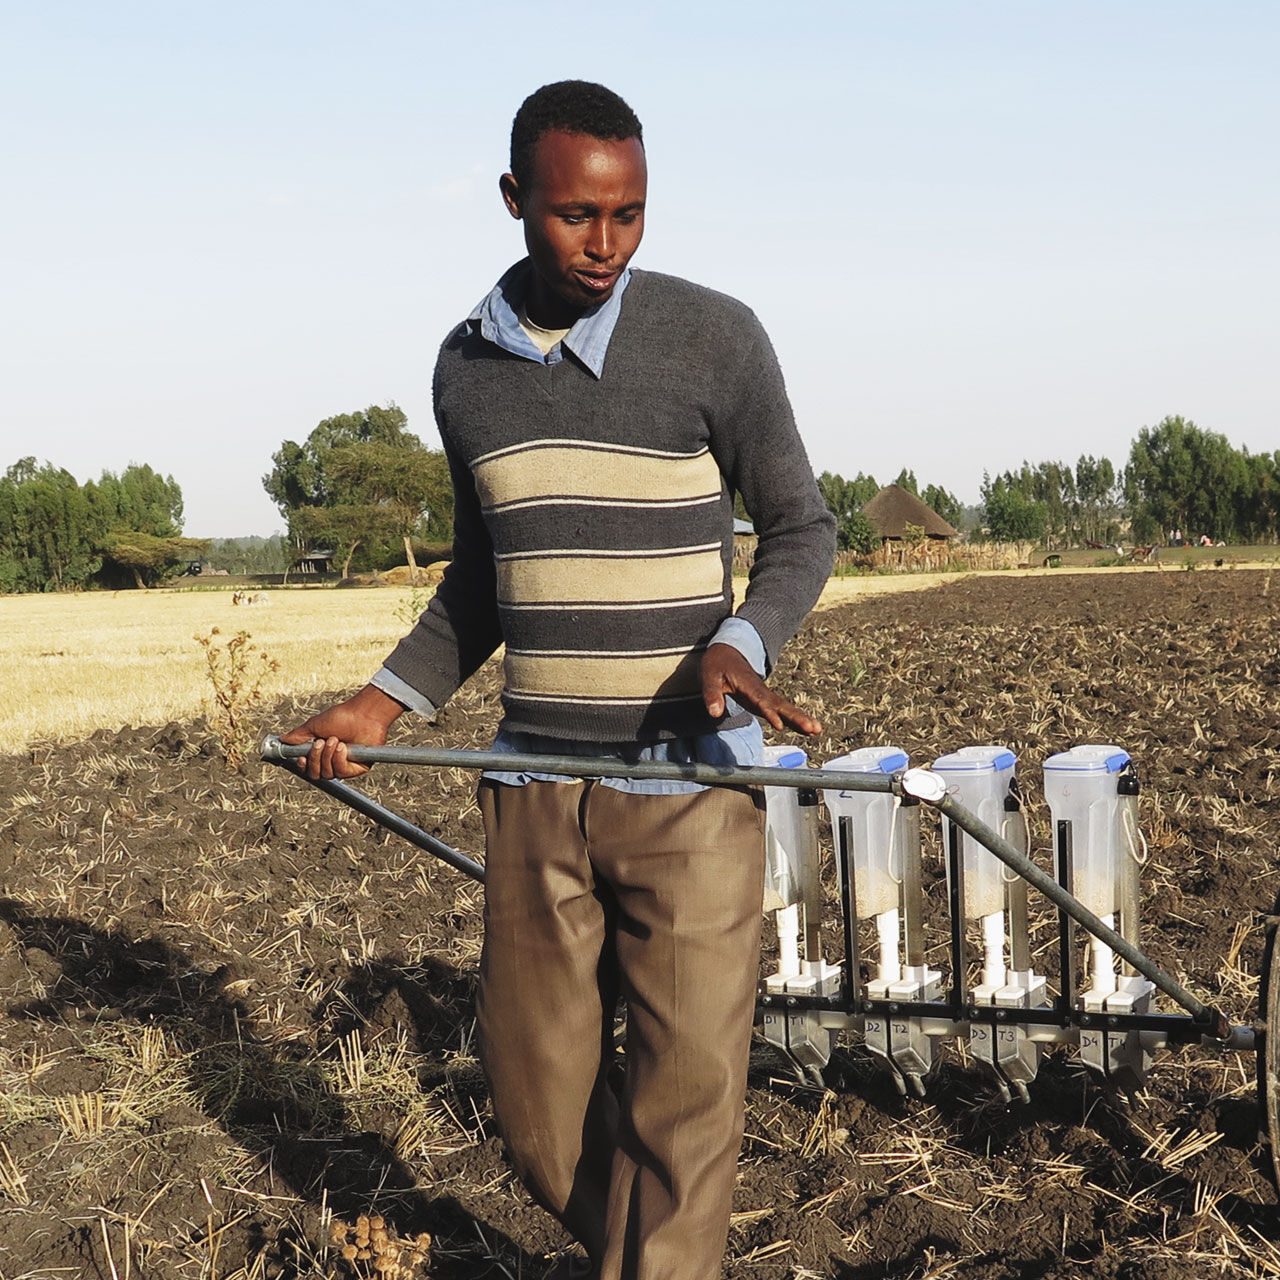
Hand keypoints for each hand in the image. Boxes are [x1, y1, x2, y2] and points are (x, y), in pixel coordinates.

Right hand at [279, 684, 404, 779]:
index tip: (301, 758)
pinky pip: (342, 772)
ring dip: (328, 756)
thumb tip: (282, 740)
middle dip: (315, 759)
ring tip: (334, 740)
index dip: (303, 766)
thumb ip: (299, 736)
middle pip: (316, 774)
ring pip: (328, 774)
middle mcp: (333, 760)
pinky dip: (339, 759)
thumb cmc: (343, 717)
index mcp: (322, 752)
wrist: (363, 714)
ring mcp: (346, 765)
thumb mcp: (315, 726)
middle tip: (320, 743)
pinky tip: (343, 747)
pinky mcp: (358, 768)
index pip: (308, 768)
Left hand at [700, 643, 821, 736]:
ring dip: (801, 719)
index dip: (770, 713)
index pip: (760, 700)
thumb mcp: (709, 676)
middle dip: (796, 717)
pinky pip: (782, 712)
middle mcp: (761, 691)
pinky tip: (807, 731)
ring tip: (816, 730)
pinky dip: (794, 721)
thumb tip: (714, 713)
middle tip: (812, 728)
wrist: (728, 650)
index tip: (780, 725)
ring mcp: (764, 696)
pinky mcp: (764, 701)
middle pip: (781, 705)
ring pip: (785, 708)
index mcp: (748, 685)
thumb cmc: (718, 664)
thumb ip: (712, 695)